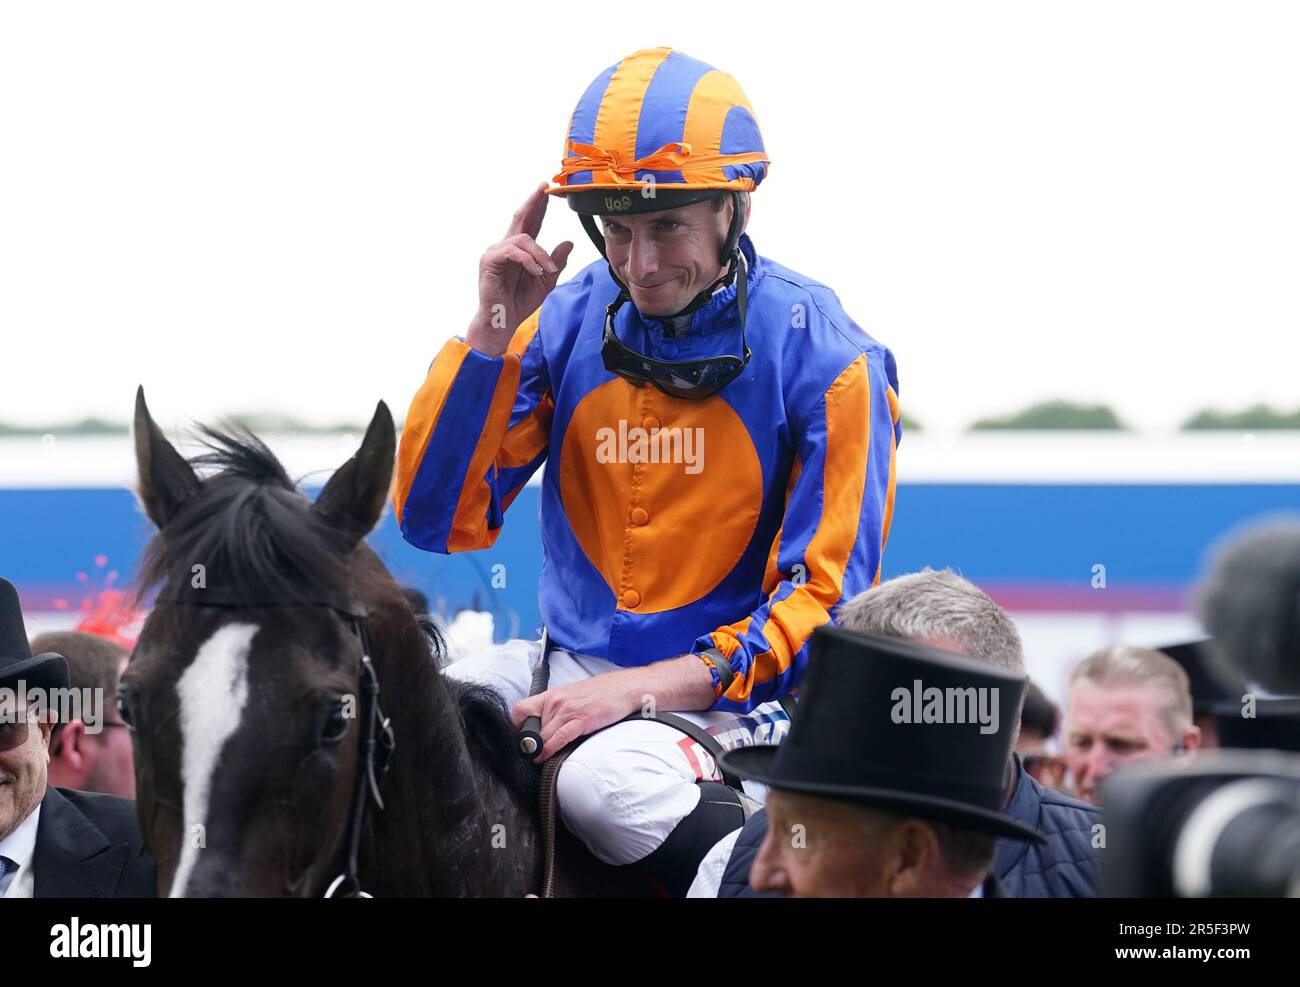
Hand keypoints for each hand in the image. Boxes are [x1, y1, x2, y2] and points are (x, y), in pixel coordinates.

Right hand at [466, 182, 574, 356]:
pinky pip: (513, 252)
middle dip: (534, 202)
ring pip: (523, 239)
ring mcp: (496, 252)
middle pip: (521, 218)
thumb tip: (569, 242)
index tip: (547, 190)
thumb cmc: (520, 302)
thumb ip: (556, 262)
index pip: (531, 223)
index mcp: (519, 249)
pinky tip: (536, 272)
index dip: (539, 207)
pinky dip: (528, 261)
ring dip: (540, 254)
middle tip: (544, 188)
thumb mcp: (547, 281)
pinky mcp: (490, 261)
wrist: (504, 320)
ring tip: (547, 270)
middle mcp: (506, 246)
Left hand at [510, 673, 637, 763]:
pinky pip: (559, 738)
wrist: (624, 688)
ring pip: (543, 736)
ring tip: (538, 760)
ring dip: (538, 752)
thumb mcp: (571, 696)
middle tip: (532, 754)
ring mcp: (568, 710)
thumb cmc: (599, 694)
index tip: (522, 738)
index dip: (517, 727)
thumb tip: (543, 730)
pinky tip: (546, 758)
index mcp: (551, 695)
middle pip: (531, 729)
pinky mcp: (582, 720)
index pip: (520, 710)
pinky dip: (550, 750)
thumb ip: (556, 710)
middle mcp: (556, 702)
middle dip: (530, 744)